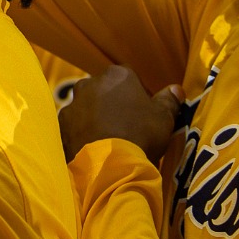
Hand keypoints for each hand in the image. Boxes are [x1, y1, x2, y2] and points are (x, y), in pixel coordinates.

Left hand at [61, 66, 180, 162]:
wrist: (110, 162)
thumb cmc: (141, 133)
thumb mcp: (163, 118)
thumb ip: (169, 100)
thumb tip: (176, 89)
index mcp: (117, 75)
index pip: (129, 78)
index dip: (138, 95)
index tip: (144, 113)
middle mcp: (90, 82)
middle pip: (105, 89)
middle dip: (113, 103)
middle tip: (127, 126)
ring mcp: (73, 102)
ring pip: (87, 106)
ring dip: (96, 116)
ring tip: (110, 138)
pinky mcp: (62, 122)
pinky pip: (75, 123)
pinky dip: (83, 131)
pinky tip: (95, 146)